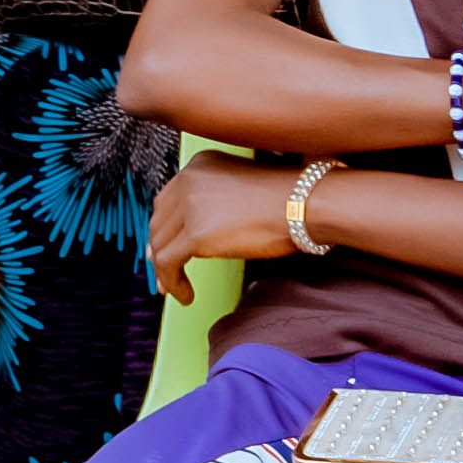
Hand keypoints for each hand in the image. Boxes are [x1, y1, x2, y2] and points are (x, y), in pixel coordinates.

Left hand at [149, 154, 313, 301]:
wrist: (304, 202)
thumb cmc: (288, 198)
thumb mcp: (241, 186)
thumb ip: (215, 200)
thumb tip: (196, 233)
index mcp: (198, 165)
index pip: (166, 200)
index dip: (163, 229)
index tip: (162, 248)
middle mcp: (187, 180)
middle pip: (159, 222)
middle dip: (158, 249)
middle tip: (164, 274)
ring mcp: (190, 206)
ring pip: (160, 244)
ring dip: (165, 270)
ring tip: (174, 289)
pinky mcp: (196, 234)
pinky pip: (169, 263)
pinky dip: (172, 282)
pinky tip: (186, 296)